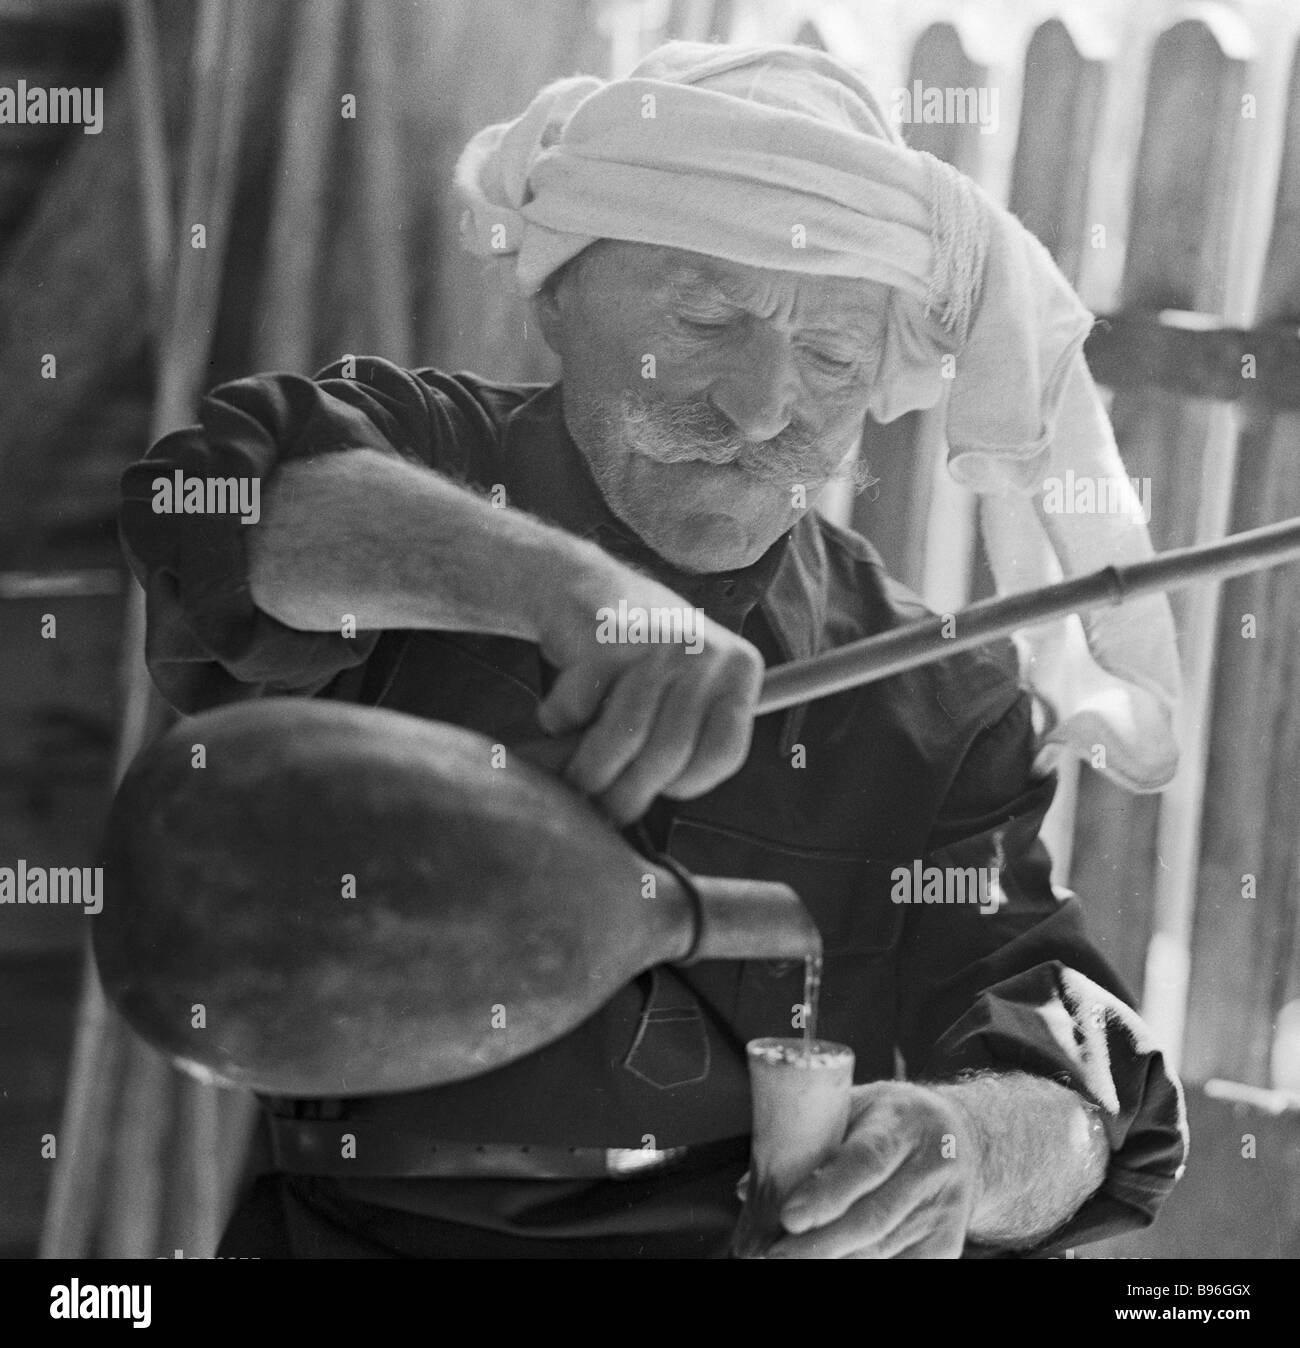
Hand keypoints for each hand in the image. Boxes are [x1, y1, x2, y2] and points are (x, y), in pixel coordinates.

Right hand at [534, 559, 762, 824]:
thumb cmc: (633, 655)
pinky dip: (561, 721)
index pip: (724, 753)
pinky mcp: (608, 638)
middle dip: (625, 792)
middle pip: (668, 754)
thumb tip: (637, 809)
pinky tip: (560, 713)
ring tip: (573, 774)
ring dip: (588, 768)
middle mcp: (707, 652)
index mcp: (739, 670)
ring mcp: (658, 642)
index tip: (659, 789)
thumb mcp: (682, 688)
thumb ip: (681, 741)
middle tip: (600, 804)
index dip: (687, 783)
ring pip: (623, 738)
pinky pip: (580, 708)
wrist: (581, 586)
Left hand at [765, 1081, 980, 1258]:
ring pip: (882, 1250)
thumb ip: (807, 1140)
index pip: (865, 1162)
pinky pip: (900, 1267)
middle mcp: (930, 1169)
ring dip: (835, 1261)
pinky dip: (860, 1267)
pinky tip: (831, 1264)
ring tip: (789, 1260)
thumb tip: (750, 1187)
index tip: (788, 1216)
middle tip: (775, 1254)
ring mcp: (943, 1211)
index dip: (827, 1193)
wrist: (962, 1136)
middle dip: (820, 1244)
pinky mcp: (947, 1246)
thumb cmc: (891, 1120)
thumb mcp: (854, 1107)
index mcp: (902, 1124)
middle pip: (872, 1218)